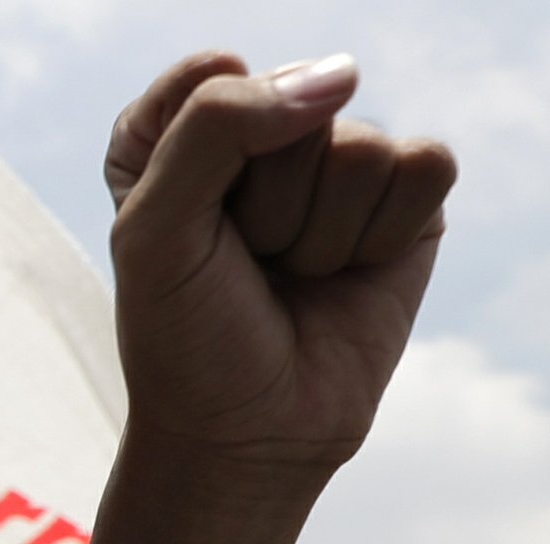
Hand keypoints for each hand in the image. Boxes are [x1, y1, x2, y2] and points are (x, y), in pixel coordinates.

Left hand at [106, 52, 454, 473]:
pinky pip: (424, 163)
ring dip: (319, 232)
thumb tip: (342, 73)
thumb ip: (216, 126)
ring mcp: (341, 165)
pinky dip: (383, 232)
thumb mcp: (156, 228)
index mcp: (179, 134)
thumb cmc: (186, 334)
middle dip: (265, 205)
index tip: (181, 224)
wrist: (244, 433)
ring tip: (294, 276)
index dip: (197, 155)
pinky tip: (349, 273)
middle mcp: (264, 137)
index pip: (210, 73)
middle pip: (294, 109)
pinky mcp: (406, 200)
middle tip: (247, 265)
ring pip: (358, 145)